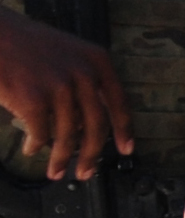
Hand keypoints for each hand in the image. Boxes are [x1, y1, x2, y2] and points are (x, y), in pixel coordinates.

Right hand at [0, 7, 127, 181]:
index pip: (118, 101)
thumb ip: (82, 81)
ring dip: (61, 158)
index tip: (126, 149)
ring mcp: (59, 86)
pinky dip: (37, 146)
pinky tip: (32, 149)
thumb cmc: (24, 44)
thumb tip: (86, 122)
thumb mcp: (66, 53)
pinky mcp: (33, 99)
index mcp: (96, 60)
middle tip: (85, 173)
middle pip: (96, 125)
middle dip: (91, 155)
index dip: (124, 129)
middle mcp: (83, 73)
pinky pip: (41, 133)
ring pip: (68, 134)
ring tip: (55, 172)